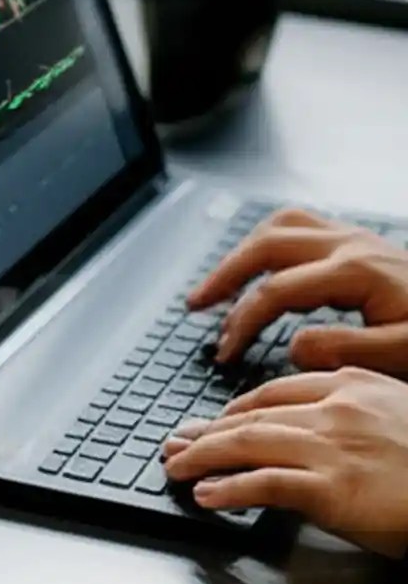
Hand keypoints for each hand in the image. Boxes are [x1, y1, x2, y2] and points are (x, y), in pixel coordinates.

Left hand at [164, 367, 407, 557]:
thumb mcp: (396, 418)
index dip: (233, 411)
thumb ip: (351, 413)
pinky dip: (228, 488)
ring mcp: (332, 447)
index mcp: (353, 384)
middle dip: (205, 432)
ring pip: (247, 443)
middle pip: (251, 415)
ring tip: (177, 468)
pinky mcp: (331, 488)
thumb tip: (306, 427)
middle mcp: (337, 409)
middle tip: (176, 443)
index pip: (274, 392)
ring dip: (202, 456)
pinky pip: (263, 484)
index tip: (211, 423)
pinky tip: (207, 494)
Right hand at [188, 207, 407, 372]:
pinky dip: (270, 244)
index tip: (225, 353)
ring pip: (281, 226)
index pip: (275, 291)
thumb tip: (290, 344)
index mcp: (356, 271)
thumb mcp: (402, 357)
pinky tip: (261, 268)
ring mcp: (357, 239)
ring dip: (243, 253)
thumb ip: (343, 351)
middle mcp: (352, 245)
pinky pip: (301, 226)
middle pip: (266, 244)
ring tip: (219, 284)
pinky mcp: (362, 243)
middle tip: (196, 305)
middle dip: (224, 275)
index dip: (241, 323)